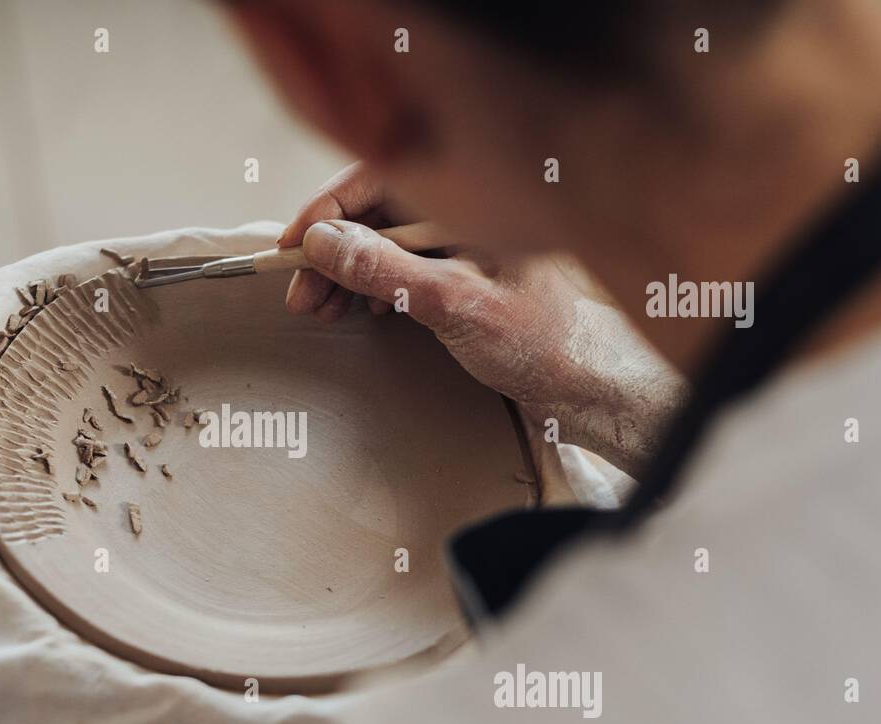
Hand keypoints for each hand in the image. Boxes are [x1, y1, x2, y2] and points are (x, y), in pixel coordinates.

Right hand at [280, 163, 686, 477]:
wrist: (590, 388)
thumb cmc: (543, 343)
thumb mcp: (454, 304)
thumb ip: (386, 269)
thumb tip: (322, 242)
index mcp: (475, 198)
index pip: (382, 178)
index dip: (327, 210)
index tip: (291, 247)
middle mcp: (468, 211)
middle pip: (376, 212)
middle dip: (330, 251)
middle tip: (299, 296)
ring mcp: (465, 242)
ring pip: (386, 241)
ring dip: (347, 272)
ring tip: (319, 310)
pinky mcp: (464, 272)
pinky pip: (404, 265)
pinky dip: (374, 285)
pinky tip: (363, 310)